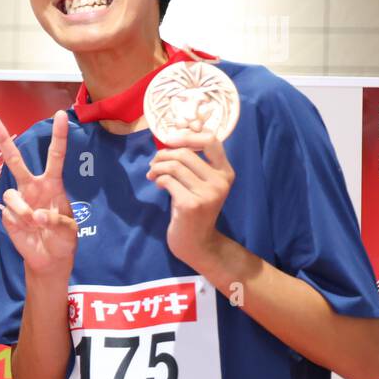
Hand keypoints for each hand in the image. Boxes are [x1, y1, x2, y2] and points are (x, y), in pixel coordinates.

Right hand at [0, 110, 76, 278]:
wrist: (49, 259)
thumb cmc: (63, 240)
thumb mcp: (69, 231)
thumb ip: (56, 220)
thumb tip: (36, 215)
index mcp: (52, 185)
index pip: (55, 156)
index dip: (58, 136)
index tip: (62, 114)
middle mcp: (32, 187)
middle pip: (15, 160)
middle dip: (3, 140)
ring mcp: (18, 200)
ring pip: (11, 195)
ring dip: (22, 211)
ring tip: (33, 225)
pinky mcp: (7, 214)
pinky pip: (8, 213)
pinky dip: (18, 223)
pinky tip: (26, 231)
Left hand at [146, 132, 234, 270]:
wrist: (196, 242)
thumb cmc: (194, 208)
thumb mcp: (200, 183)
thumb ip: (193, 163)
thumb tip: (172, 137)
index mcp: (226, 173)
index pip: (211, 140)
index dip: (188, 136)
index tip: (170, 141)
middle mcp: (220, 182)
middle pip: (186, 153)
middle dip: (164, 154)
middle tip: (154, 162)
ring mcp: (207, 194)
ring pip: (174, 166)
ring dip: (157, 167)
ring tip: (152, 173)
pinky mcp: (191, 204)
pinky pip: (167, 181)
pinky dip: (158, 179)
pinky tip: (157, 184)